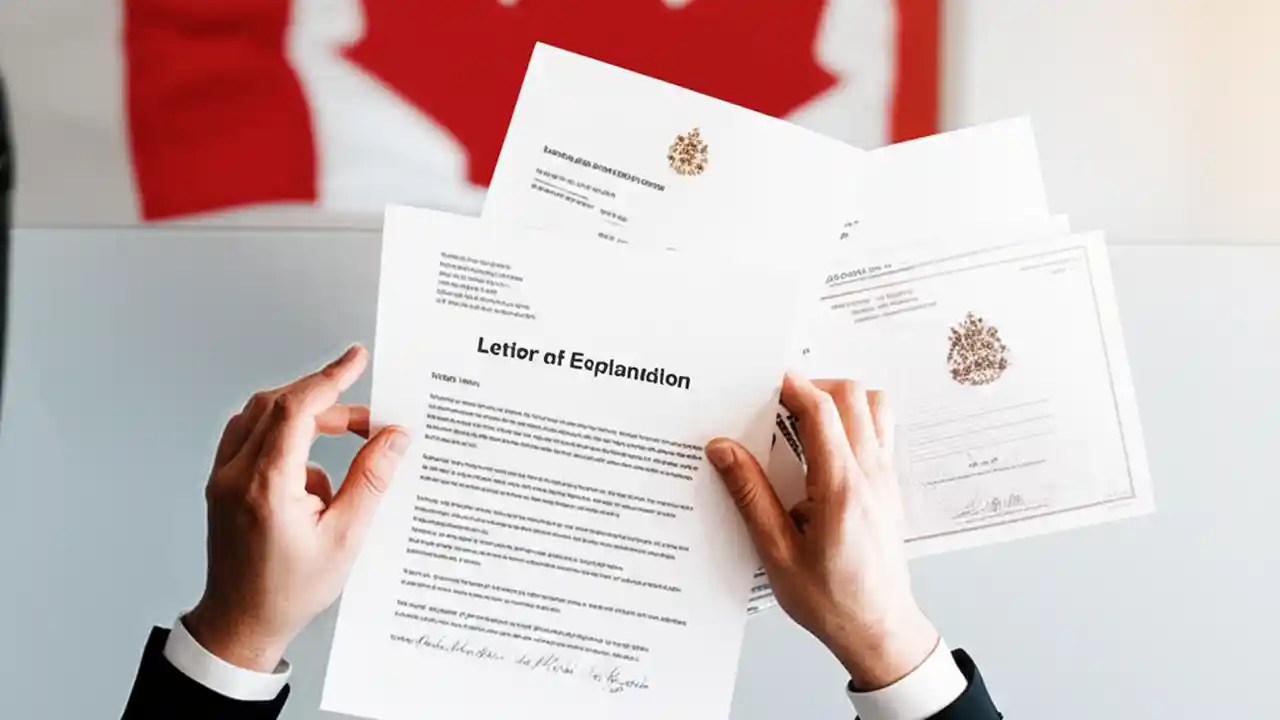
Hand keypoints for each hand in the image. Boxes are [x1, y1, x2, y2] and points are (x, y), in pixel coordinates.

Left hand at [184, 345, 410, 671]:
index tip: (357, 358)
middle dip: (326, 399)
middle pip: (278, 405)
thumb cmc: (292, 589)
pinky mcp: (222, 485)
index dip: (331, 377)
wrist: (242, 623)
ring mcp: (223, 478)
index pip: (297, 408)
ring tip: (348, 437)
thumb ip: (371, 478)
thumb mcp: (346, 536)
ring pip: (261, 417)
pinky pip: (252, 438)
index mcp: (266, 484)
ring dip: (304, 415)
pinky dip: (285, 436)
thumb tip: (395, 435)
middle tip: (369, 418)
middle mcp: (235, 473)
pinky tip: (314, 473)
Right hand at [706, 375, 937, 689]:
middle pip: (853, 395)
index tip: (765, 379)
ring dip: (840, 398)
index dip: (792, 385)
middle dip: (813, 385)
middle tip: (777, 400)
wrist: (879, 630)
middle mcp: (871, 474)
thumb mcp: (777, 554)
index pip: (822, 411)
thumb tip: (725, 450)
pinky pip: (880, 430)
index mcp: (841, 488)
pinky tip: (824, 444)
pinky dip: (855, 419)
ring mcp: (886, 478)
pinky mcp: (889, 486)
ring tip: (803, 417)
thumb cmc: (832, 601)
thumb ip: (751, 495)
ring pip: (875, 406)